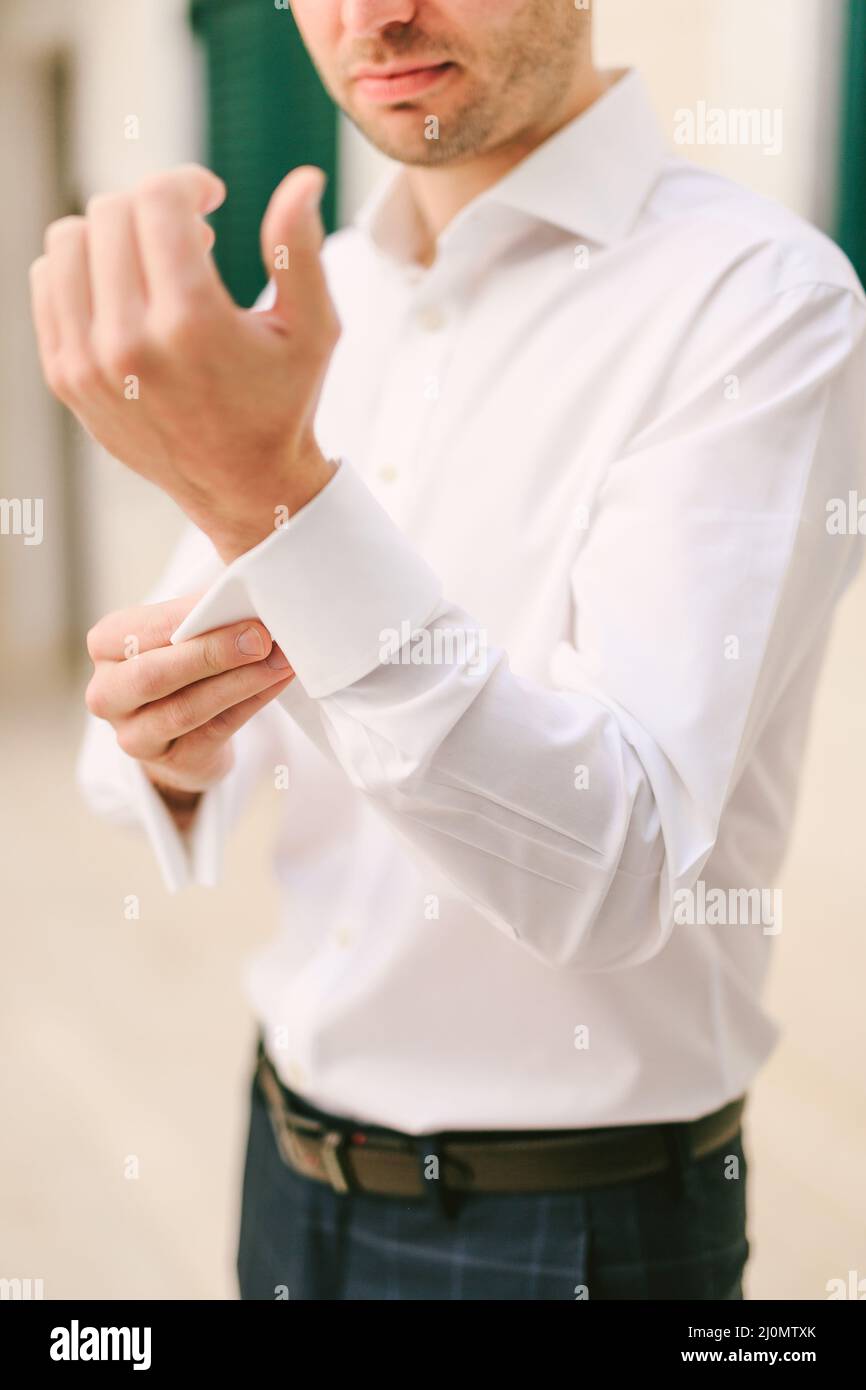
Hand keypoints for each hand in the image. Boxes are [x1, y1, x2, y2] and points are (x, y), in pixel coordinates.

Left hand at [30, 164, 338, 561]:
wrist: (242, 487)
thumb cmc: (282, 402)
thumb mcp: (313, 330)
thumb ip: (300, 252)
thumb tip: (304, 178)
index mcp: (192, 324)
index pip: (157, 199)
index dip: (187, 182)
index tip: (211, 199)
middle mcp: (130, 344)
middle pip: (111, 211)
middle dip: (153, 207)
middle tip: (190, 236)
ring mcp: (89, 364)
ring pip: (67, 239)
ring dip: (112, 233)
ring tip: (153, 260)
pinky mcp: (66, 378)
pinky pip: (47, 283)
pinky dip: (81, 269)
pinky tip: (123, 288)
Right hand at [85, 595, 293, 827]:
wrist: (180, 733)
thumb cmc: (180, 665)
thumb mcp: (176, 634)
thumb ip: (199, 615)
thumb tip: (243, 593)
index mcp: (106, 646)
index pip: (145, 630)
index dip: (192, 617)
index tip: (238, 602)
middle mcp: (107, 694)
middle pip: (154, 675)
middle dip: (212, 654)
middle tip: (261, 637)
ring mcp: (134, 735)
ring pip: (187, 709)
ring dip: (241, 681)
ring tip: (280, 659)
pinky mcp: (173, 761)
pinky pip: (216, 730)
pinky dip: (251, 702)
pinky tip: (276, 680)